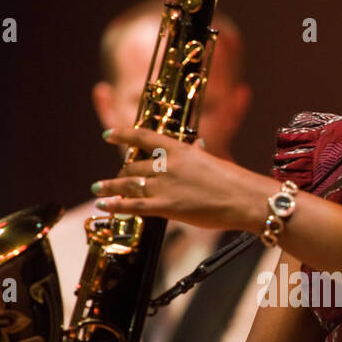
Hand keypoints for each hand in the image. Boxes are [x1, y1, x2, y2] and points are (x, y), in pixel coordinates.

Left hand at [91, 126, 272, 231]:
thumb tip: (194, 152)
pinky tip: (104, 204)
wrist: (243, 199)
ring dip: (111, 186)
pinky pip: (133, 205)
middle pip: (134, 165)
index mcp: (179, 149)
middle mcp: (167, 164)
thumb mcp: (209, 162)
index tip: (108, 135)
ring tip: (99, 189)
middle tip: (117, 178)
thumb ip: (194, 158)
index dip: (122, 134)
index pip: (143, 136)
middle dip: (123, 172)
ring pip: (129, 183)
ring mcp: (165, 186)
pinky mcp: (166, 207)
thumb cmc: (233, 183)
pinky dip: (115, 204)